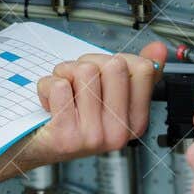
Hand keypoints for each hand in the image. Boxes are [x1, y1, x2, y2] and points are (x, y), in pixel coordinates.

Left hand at [0, 41, 167, 187]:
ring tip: (63, 94)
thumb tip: (158, 48)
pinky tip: (50, 105)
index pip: (143, 67)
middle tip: (77, 85)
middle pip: (114, 65)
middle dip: (89, 64)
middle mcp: (119, 132)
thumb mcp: (108, 94)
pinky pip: (58, 85)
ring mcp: (94, 137)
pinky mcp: (67, 136)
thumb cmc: (72, 116)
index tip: (103, 78)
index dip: (116, 61)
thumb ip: (136, 71)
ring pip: (84, 71)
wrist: (35, 144)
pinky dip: (46, 86)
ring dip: (64, 74)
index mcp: (136, 120)